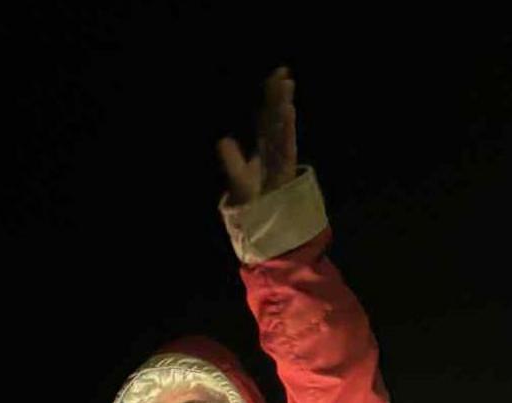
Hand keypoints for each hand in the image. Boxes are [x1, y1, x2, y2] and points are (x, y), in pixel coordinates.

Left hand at [218, 66, 296, 204]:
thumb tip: (223, 141)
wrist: (262, 223)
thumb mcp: (238, 177)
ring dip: (284, 106)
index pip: (267, 118)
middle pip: (276, 117)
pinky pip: (286, 144)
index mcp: (264, 147)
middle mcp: (274, 149)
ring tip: (286, 85)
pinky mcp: (285, 168)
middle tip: (282, 71)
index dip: (270, 98)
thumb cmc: (252, 201)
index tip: (275, 76)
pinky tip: (288, 111)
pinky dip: (287, 128)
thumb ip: (232, 159)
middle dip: (278, 95)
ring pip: (282, 127)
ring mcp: (281, 157)